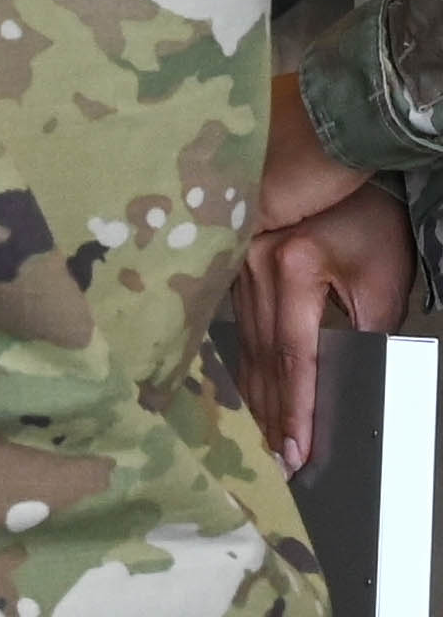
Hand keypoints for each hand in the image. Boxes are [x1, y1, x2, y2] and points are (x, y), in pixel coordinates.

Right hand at [243, 94, 416, 473]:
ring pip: (248, 343)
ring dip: (258, 392)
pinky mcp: (234, 264)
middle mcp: (254, 267)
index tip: (297, 448)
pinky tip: (252, 387)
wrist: (332, 158)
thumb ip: (366, 328)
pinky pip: (241, 323)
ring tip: (266, 434)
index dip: (296, 406)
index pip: (295, 355)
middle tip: (281, 457)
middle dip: (274, 411)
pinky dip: (250, 360)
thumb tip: (350, 378)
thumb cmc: (365, 216)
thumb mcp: (382, 277)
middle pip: (264, 357)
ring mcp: (237, 264)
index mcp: (291, 268)